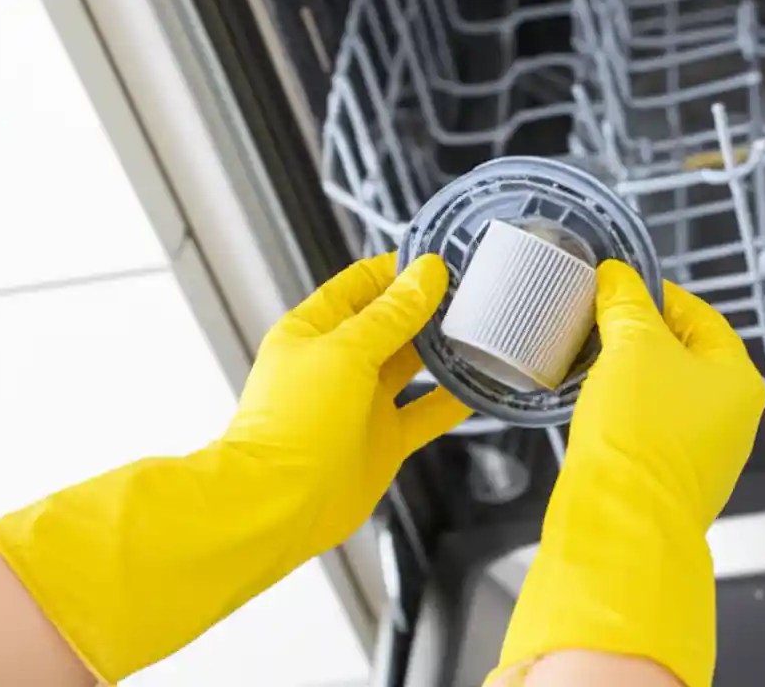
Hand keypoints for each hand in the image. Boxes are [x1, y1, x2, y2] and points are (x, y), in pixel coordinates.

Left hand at [226, 251, 470, 544]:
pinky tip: (483, 384)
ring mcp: (362, 402)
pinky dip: (455, 399)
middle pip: (391, 322)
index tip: (443, 260)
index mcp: (313, 330)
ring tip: (484, 329)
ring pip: (413, 365)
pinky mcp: (384, 440)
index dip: (399, 270)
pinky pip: (428, 412)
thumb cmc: (293, 423)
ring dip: (445, 350)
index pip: (361, 284)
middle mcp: (338, 363)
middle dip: (429, 307)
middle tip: (475, 292)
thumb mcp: (345, 353)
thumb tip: (426, 273)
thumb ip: (391, 315)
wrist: (280, 504)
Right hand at [493, 260, 764, 686]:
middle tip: (597, 323)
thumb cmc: (640, 430)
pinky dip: (624, 413)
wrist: (622, 521)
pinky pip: (649, 431)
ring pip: (664, 394)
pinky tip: (595, 408)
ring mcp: (703, 453)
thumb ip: (626, 303)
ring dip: (628, 375)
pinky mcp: (670, 480)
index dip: (655, 295)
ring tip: (590, 363)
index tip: (616, 287)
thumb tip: (616, 275)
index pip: (700, 316)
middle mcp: (731, 418)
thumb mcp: (633, 347)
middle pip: (684, 355)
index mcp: (738, 379)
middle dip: (639, 336)